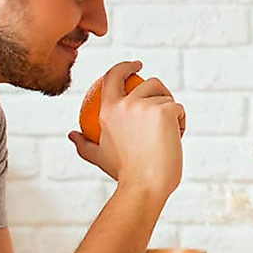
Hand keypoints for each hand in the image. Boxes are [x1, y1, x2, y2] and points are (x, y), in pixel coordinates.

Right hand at [70, 61, 185, 198]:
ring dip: (171, 113)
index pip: (113, 76)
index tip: (137, 65)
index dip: (125, 66)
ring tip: (168, 136)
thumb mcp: (99, 157)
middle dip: (161, 93)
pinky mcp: (166, 110)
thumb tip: (72, 135)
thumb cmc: (124, 174)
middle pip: (150, 82)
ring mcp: (146, 105)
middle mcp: (125, 103)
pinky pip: (179, 109)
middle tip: (166, 109)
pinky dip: (180, 123)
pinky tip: (175, 140)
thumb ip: (84, 144)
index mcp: (108, 110)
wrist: (144, 186)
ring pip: (167, 97)